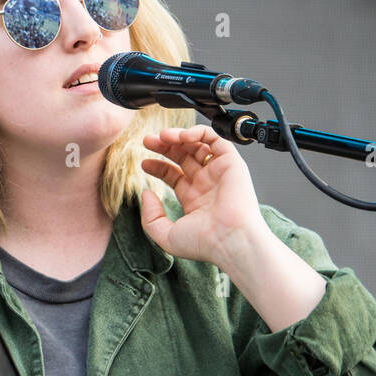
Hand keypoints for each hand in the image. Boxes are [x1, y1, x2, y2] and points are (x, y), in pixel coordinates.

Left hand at [139, 125, 267, 265]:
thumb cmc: (204, 243)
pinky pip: (215, 139)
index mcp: (194, 199)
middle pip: (183, 156)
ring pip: (197, 144)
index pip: (174, 175)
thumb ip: (150, 217)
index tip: (144, 164)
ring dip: (178, 136)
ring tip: (162, 137)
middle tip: (148, 141)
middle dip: (165, 146)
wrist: (230, 240)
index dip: (158, 167)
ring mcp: (219, 172)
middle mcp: (207, 184)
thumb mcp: (166, 235)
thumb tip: (146, 194)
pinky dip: (198, 132)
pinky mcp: (231, 162)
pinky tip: (182, 136)